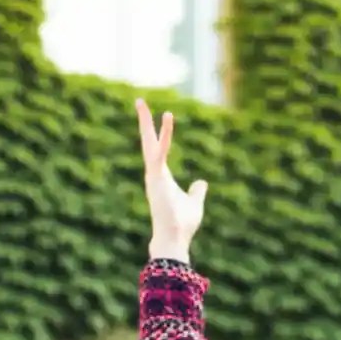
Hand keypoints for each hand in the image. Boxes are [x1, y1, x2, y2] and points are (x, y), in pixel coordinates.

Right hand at [135, 97, 207, 261]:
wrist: (174, 239)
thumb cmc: (182, 224)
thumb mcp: (195, 203)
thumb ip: (197, 191)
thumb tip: (202, 183)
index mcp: (162, 177)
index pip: (158, 150)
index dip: (159, 134)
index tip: (159, 118)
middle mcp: (154, 173)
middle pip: (147, 142)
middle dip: (143, 122)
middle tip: (139, 100)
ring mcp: (153, 175)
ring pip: (149, 143)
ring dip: (146, 122)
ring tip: (140, 101)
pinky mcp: (156, 177)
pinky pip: (159, 151)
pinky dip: (164, 135)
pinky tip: (167, 118)